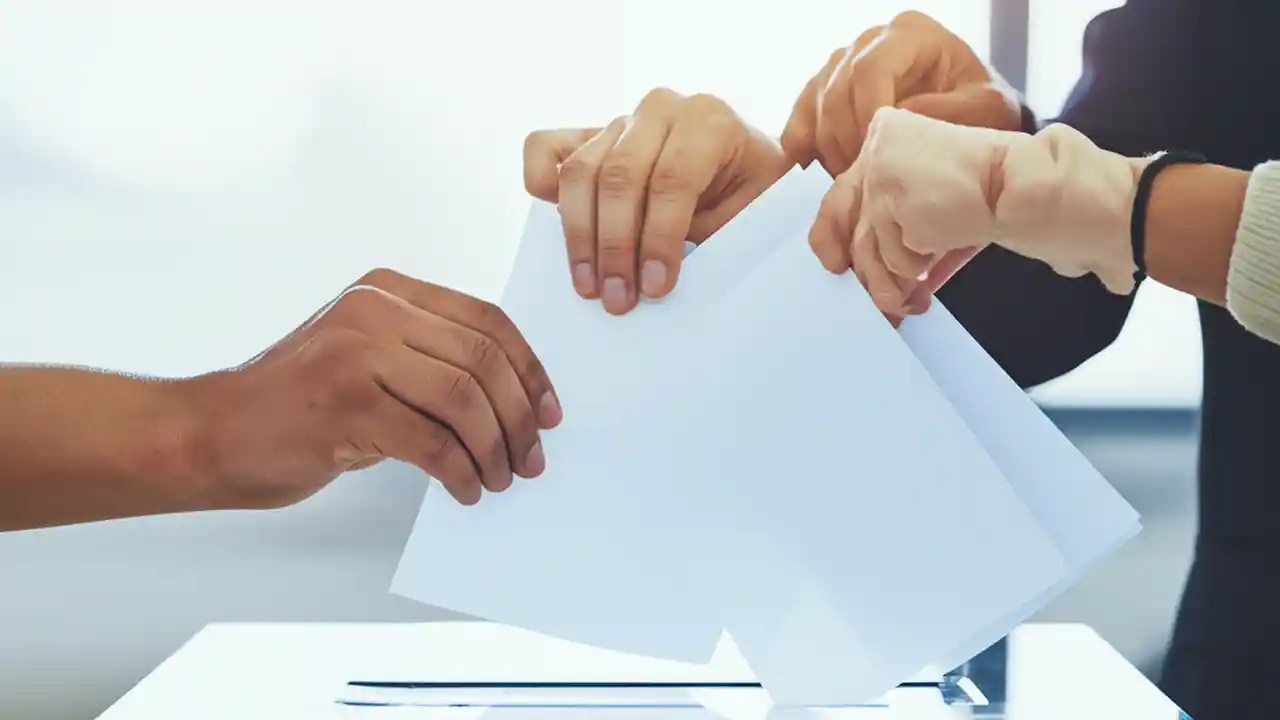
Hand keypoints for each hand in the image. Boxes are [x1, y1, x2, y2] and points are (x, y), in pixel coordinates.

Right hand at [186, 268, 561, 508]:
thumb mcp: (367, 362)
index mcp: (386, 290)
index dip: (529, 369)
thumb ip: (427, 363)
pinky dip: (461, 472)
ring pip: (465, 399)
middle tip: (532, 458)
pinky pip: (432, 442)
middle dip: (520, 416)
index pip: (486, 320)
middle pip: (483, 359)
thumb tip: (511, 406)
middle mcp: (373, 309)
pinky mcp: (344, 402)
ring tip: (501, 479)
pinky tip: (466, 491)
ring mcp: (356, 352)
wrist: (211, 435)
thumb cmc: (295, 408)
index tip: (549, 411)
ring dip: (495, 449)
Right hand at [524, 88, 791, 314]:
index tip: (656, 288)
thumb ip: (715, 234)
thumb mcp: (754, 215)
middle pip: (621, 177)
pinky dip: (541, 184)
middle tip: (618, 300)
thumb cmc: (751, 199)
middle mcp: (662, 109)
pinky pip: (546, 149)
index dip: (660, 238)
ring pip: (581, 173)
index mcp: (709, 120)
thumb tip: (663, 277)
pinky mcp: (588, 134)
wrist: (745, 172)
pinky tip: (558, 230)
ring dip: (580, 238)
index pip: (673, 179)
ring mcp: (620, 120)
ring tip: (591, 288)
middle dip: (616, 246)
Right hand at [781, 10, 1021, 175]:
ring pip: (815, 102)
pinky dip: (799, 142)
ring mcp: (844, 61)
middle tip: (863, 177)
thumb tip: (901, 119)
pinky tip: (806, 167)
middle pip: (836, 88)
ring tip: (851, 178)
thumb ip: (950, 111)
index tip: (876, 154)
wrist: (971, 114)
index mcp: (911, 33)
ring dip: (827, 147)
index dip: (865, 114)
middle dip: (845, 139)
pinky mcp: (826, 87)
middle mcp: (871, 39)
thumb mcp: (985, 109)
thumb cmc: (982, 107)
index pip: (869, 69)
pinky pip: (800, 113)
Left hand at [808, 108, 1142, 319]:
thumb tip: (867, 271)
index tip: (833, 264)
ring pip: (869, 247)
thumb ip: (895, 226)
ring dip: (890, 283)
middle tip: (875, 300)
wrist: (1024, 187)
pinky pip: (895, 256)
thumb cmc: (990, 194)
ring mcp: (880, 175)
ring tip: (911, 301)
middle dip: (859, 269)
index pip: (842, 192)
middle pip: (843, 220)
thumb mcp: (930, 207)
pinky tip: (941, 256)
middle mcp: (875, 149)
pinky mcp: (893, 202)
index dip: (834, 234)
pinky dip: (919, 267)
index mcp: (886, 135)